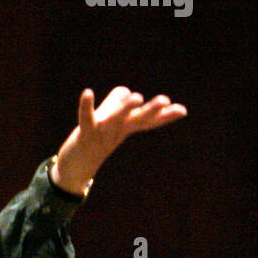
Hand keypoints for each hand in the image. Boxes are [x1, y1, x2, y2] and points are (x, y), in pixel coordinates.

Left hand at [51, 87, 187, 194]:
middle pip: (138, 119)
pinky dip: (86, 106)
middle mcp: (118, 130)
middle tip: (165, 101)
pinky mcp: (84, 133)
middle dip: (151, 110)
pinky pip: (86, 118)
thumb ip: (117, 104)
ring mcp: (102, 132)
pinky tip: (88, 92)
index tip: (182, 110)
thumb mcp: (108, 123)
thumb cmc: (94, 140)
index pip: (149, 121)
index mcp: (127, 128)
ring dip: (125, 108)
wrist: (76, 167)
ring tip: (136, 97)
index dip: (164, 116)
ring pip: (116, 119)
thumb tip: (125, 90)